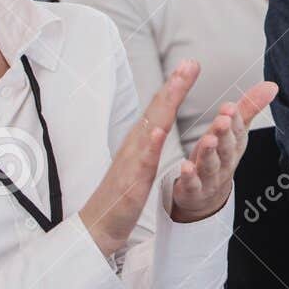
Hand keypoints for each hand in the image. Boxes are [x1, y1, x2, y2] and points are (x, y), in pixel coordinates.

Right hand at [81, 61, 198, 255]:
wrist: (98, 226)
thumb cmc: (121, 193)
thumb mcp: (140, 162)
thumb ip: (149, 141)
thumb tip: (158, 121)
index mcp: (141, 141)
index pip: (160, 108)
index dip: (174, 86)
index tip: (190, 64)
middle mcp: (135, 145)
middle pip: (156, 110)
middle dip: (173, 85)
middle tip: (189, 63)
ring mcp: (131, 161)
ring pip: (150, 129)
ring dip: (164, 106)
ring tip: (178, 85)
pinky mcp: (130, 182)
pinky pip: (141, 161)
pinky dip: (149, 145)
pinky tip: (158, 131)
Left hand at [169, 79, 278, 222]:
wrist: (208, 194)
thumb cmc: (219, 156)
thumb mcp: (235, 131)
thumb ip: (249, 108)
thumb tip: (272, 86)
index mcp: (234, 143)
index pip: (237, 130)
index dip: (234, 119)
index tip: (230, 106)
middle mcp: (225, 160)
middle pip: (227, 146)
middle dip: (225, 133)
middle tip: (223, 120)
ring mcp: (211, 177)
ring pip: (211, 164)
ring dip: (210, 152)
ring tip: (208, 140)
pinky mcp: (194, 190)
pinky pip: (193, 184)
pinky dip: (190, 176)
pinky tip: (186, 167)